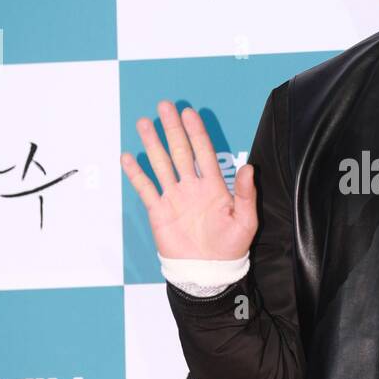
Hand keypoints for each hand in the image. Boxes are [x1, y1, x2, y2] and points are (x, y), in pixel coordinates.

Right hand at [120, 100, 256, 261]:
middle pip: (180, 151)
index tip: (189, 113)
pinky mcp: (159, 211)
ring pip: (161, 164)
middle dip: (172, 128)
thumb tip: (249, 167)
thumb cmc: (230, 247)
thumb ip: (246, 193)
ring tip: (144, 123)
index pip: (203, 152)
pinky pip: (146, 189)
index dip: (196, 132)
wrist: (208, 272)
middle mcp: (192, 187)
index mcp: (214, 186)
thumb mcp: (245, 220)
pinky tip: (128, 157)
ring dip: (152, 144)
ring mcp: (174, 197)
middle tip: (164, 106)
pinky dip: (136, 174)